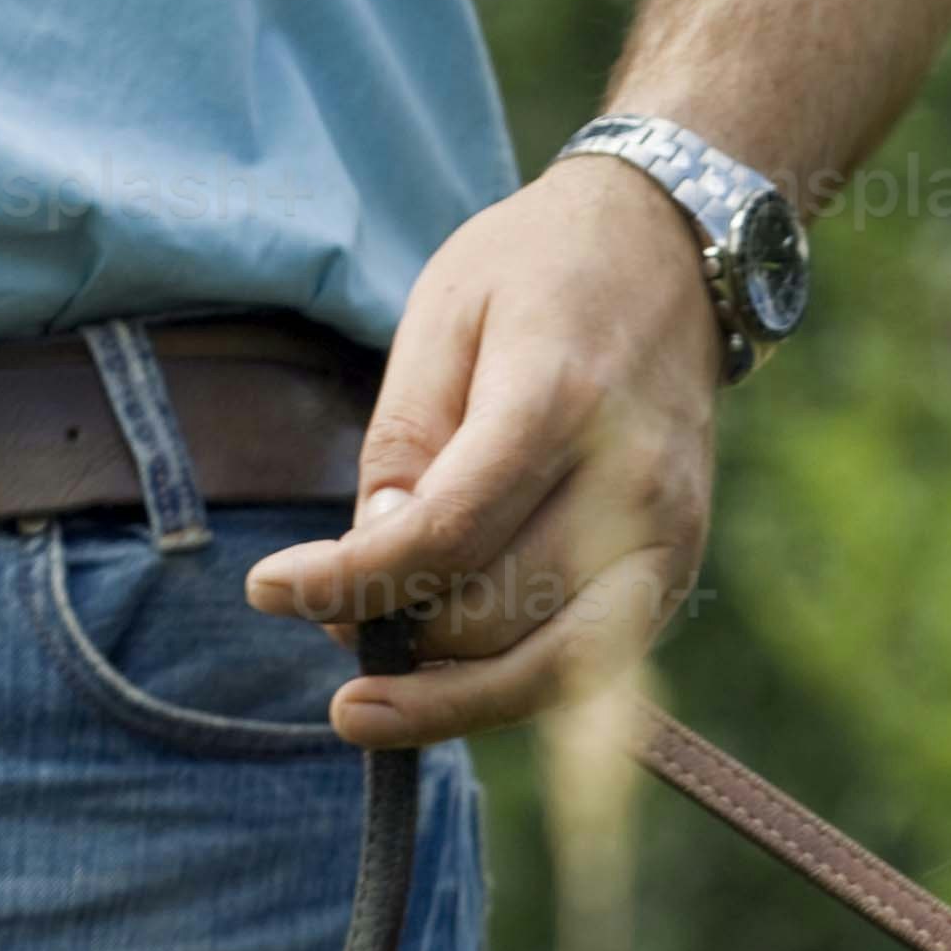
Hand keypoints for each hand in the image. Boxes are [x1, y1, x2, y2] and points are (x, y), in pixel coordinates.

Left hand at [244, 153, 724, 742]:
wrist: (671, 254)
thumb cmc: (538, 273)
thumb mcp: (442, 317)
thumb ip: (406, 441)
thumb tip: (375, 557)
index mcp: (559, 401)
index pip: (446, 535)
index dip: (350, 581)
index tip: (269, 590)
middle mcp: (631, 484)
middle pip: (495, 613)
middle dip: (395, 636)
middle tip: (323, 616)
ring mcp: (672, 535)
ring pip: (554, 671)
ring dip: (451, 696)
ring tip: (370, 693)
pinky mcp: (681, 568)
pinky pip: (594, 668)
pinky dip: (513, 691)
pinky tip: (447, 687)